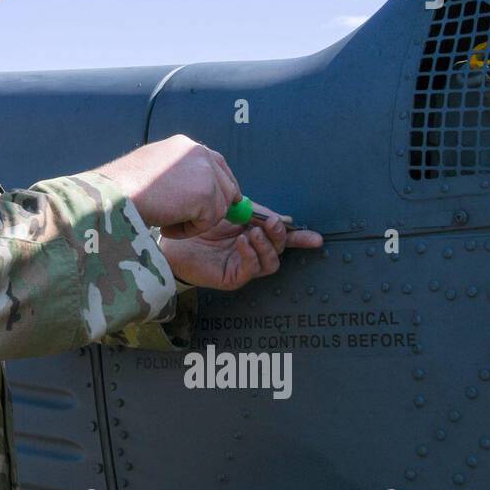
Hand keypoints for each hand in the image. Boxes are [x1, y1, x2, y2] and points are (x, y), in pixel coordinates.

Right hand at [92, 135, 239, 237]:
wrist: (115, 193)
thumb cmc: (123, 187)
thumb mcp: (153, 170)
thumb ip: (178, 175)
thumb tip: (200, 194)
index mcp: (185, 146)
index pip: (217, 164)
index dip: (218, 186)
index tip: (215, 205)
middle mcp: (199, 152)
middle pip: (226, 185)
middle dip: (214, 207)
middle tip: (191, 222)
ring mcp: (206, 171)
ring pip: (218, 207)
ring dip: (195, 221)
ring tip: (166, 222)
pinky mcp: (207, 193)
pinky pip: (208, 222)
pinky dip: (188, 230)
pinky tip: (166, 226)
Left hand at [158, 206, 323, 290]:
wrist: (173, 237)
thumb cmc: (200, 223)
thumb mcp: (232, 211)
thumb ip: (257, 214)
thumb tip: (287, 218)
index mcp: (254, 235)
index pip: (282, 239)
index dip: (300, 239)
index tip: (316, 238)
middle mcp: (252, 252)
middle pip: (279, 250)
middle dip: (280, 237)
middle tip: (272, 224)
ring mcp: (243, 266)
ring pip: (270, 263)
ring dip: (266, 246)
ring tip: (253, 232)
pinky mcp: (232, 277)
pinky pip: (251, 270)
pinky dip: (251, 254)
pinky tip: (242, 242)